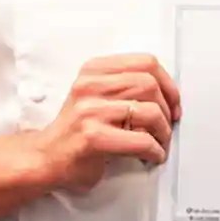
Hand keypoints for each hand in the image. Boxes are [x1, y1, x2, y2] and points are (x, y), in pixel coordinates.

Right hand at [32, 54, 181, 193]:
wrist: (46, 157)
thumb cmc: (76, 130)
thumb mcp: (94, 95)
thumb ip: (123, 86)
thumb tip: (167, 94)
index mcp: (93, 70)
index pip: (146, 62)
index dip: (168, 84)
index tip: (173, 102)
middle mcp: (90, 86)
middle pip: (150, 85)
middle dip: (167, 109)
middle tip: (167, 126)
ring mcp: (90, 111)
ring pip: (150, 111)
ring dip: (163, 132)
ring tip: (160, 143)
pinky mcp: (94, 138)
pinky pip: (141, 140)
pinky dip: (155, 151)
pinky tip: (152, 156)